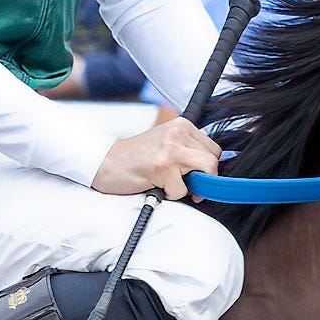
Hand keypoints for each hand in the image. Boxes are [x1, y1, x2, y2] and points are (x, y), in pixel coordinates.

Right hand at [92, 113, 220, 198]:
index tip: (196, 178)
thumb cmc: (135, 159)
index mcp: (182, 125)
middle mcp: (178, 132)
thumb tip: (213, 173)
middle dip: (204, 179)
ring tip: (170, 184)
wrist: (105, 162)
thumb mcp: (165, 145)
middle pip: (213, 160)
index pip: (214, 149)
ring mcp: (171, 148)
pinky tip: (155, 184)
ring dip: (190, 187)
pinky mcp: (163, 166)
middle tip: (186, 185)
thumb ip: (188, 151)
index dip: (208, 168)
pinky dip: (171, 195)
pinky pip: (182, 190)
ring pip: (205, 173)